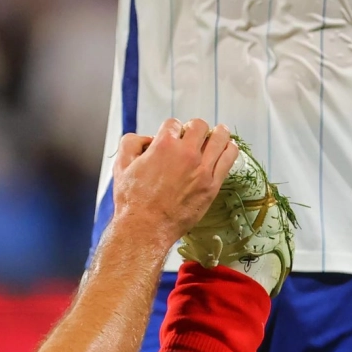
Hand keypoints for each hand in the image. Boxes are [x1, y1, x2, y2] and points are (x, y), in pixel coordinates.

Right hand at [104, 119, 238, 247]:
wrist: (145, 228)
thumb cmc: (132, 201)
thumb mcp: (121, 166)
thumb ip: (131, 143)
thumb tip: (146, 138)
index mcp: (164, 145)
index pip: (173, 123)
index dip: (172, 129)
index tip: (172, 136)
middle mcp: (186, 154)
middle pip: (199, 126)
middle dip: (194, 128)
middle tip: (194, 135)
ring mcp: (202, 169)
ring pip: (220, 138)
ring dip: (219, 133)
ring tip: (219, 133)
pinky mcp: (212, 185)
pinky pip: (229, 159)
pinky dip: (230, 150)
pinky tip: (228, 148)